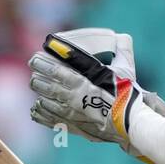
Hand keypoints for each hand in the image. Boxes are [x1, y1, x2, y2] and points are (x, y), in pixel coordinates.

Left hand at [28, 29, 154, 147]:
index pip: (55, 70)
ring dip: (39, 94)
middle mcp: (72, 98)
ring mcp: (71, 114)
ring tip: (35, 86)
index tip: (34, 59)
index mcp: (82, 82)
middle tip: (33, 71)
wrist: (131, 125)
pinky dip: (42, 114)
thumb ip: (122, 50)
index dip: (42, 64)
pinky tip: (36, 109)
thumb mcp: (126, 69)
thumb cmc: (127, 95)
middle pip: (47, 87)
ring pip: (47, 103)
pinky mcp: (74, 127)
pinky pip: (52, 120)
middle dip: (37, 78)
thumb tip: (121, 37)